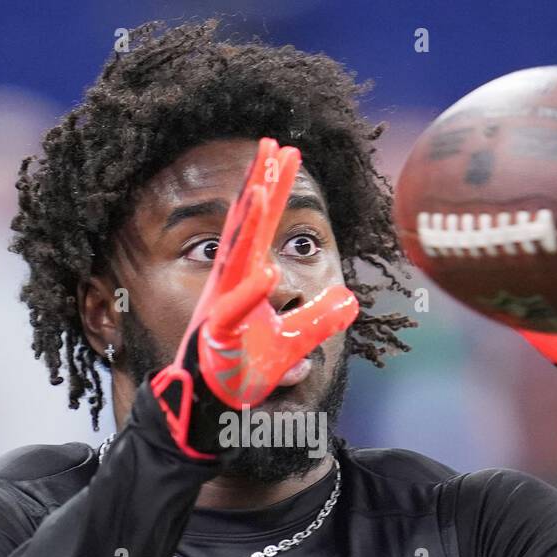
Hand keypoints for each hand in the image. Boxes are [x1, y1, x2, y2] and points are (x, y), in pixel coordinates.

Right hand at [150, 138, 358, 458]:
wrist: (207, 412)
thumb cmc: (240, 374)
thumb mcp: (289, 346)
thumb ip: (316, 321)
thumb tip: (349, 301)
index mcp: (243, 280)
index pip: (260, 225)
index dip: (272, 187)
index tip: (286, 148)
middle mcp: (229, 285)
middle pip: (246, 226)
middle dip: (260, 186)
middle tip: (274, 144)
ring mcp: (220, 308)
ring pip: (234, 258)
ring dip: (247, 224)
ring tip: (262, 188)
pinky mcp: (217, 338)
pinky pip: (233, 313)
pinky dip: (250, 295)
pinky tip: (268, 272)